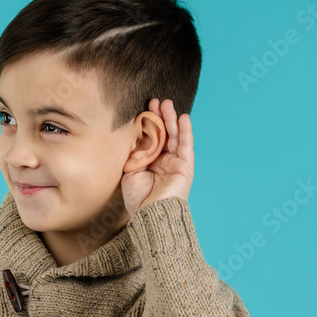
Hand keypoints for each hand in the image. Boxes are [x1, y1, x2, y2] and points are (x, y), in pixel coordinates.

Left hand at [120, 98, 194, 213]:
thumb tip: (133, 134)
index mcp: (150, 163)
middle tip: (154, 101)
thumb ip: (133, 154)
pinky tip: (183, 118)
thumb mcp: (130, 171)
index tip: (140, 109)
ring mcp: (176, 163)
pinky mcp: (185, 167)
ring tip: (166, 103)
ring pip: (174, 136)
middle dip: (159, 117)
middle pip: (163, 134)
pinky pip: (186, 145)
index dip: (147, 124)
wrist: (150, 216)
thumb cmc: (137, 199)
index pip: (150, 139)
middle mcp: (164, 161)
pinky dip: (185, 131)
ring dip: (171, 119)